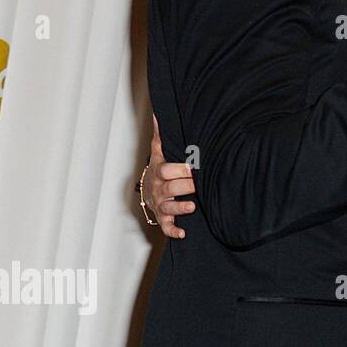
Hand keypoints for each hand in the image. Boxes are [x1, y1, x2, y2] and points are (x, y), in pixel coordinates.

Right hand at [142, 115, 195, 239]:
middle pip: (170, 188)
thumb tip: (159, 113)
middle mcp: (159, 189)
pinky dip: (173, 231)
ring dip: (179, 207)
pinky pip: (166, 227)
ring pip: (168, 207)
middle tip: (198, 184)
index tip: (192, 167)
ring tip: (192, 206)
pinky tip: (183, 233)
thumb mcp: (158, 152)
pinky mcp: (163, 218)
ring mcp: (160, 204)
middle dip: (184, 186)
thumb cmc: (159, 169)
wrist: (147, 190)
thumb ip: (161, 135)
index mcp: (159, 172)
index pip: (166, 170)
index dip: (178, 169)